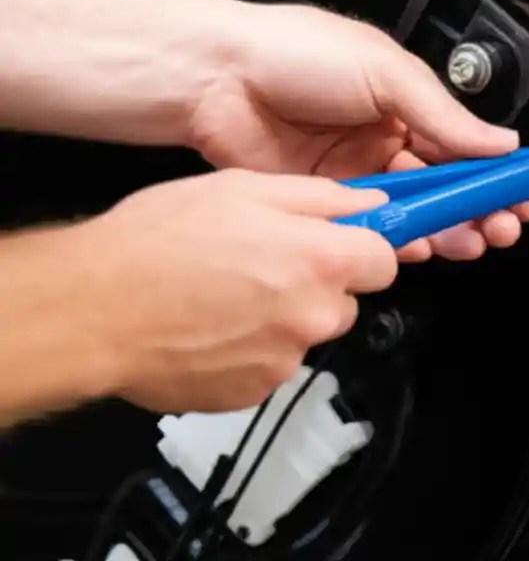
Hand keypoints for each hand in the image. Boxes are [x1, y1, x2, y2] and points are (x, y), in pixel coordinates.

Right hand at [74, 169, 397, 412]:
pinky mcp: (254, 393)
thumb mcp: (240, 188)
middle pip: (345, 303)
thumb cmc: (158, 240)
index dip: (361, 251)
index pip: (384, 263)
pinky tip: (208, 329)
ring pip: (305, 335)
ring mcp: (285, 361)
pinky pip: (270, 366)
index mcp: (319, 260)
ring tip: (222, 298)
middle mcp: (313, 316)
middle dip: (316, 286)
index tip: (335, 244)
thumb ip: (319, 197)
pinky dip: (249, 351)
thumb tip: (372, 203)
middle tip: (259, 266)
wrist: (91, 311)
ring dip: (281, 320)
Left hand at [187, 2, 528, 261]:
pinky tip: (423, 246)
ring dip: (450, 226)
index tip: (527, 192)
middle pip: (447, 181)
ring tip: (475, 241)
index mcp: (406, 99)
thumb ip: (444, 115)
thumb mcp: (385, 71)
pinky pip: (374, 226)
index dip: (499, 169)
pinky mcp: (326, 200)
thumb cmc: (295, 53)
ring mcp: (357, 171)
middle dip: (482, 205)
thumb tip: (500, 142)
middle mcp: (385, 136)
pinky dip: (402, 239)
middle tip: (505, 226)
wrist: (214, 76)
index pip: (466, 140)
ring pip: (417, 209)